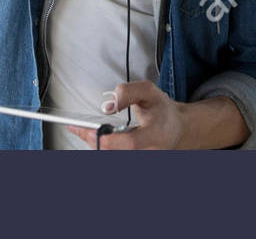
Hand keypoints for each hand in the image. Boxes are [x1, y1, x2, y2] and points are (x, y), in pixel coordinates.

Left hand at [65, 81, 184, 149]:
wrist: (176, 129)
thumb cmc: (162, 111)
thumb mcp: (149, 91)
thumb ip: (128, 93)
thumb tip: (109, 106)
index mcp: (157, 135)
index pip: (131, 143)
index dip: (110, 139)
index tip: (93, 131)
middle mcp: (150, 153)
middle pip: (115, 154)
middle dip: (94, 140)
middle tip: (79, 127)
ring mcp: (143, 161)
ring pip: (111, 157)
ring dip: (94, 144)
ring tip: (81, 130)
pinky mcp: (135, 162)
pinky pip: (112, 157)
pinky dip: (100, 148)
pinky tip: (91, 138)